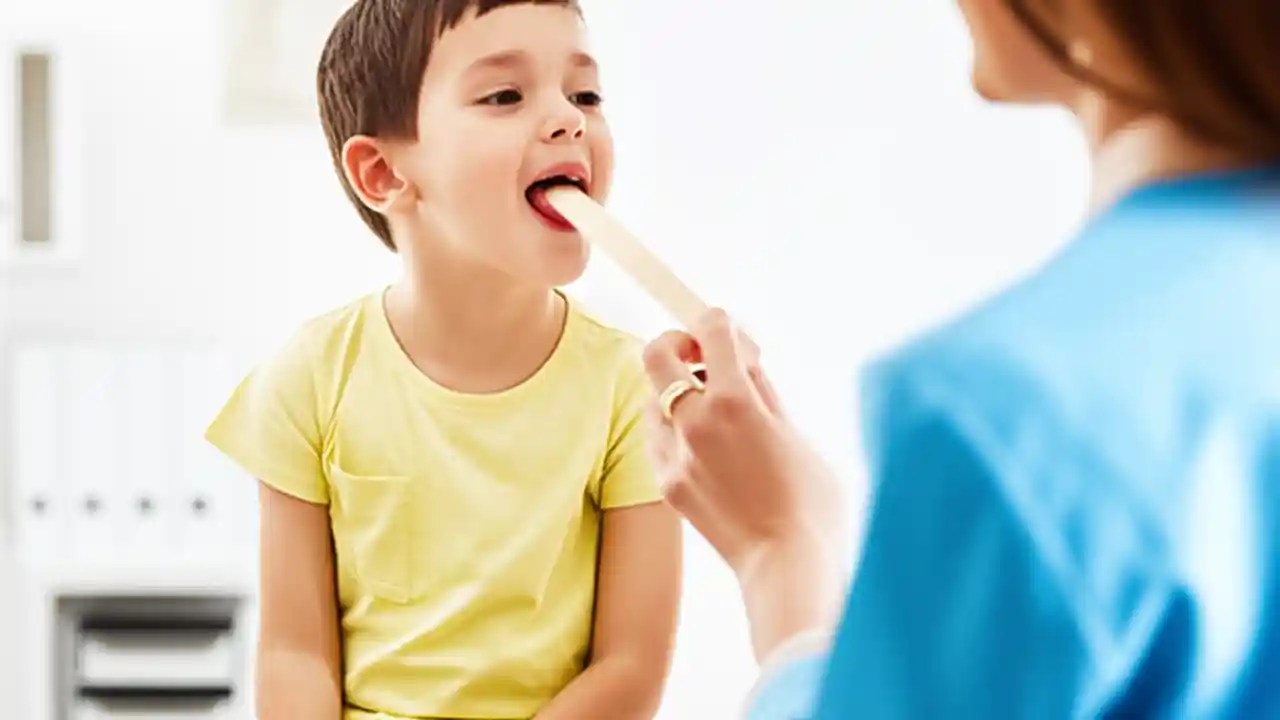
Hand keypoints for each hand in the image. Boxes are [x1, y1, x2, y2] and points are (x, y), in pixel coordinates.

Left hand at [642, 309, 850, 658]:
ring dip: (675, 391)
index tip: (726, 331)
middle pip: (656, 352)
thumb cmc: (810, 501)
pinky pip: (656, 437)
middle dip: (677, 343)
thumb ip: (763, 391)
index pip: (710, 329)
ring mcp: (674, 453)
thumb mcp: (795, 432)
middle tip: (703, 358)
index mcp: (734, 400)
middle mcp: (694, 421)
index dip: (719, 322)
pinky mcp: (666, 482)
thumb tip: (742, 359)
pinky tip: (703, 444)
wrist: (786, 566)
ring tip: (711, 410)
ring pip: (652, 397)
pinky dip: (673, 428)